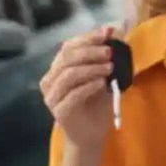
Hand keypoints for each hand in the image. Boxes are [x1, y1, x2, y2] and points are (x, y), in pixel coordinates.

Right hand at [39, 26, 115, 154]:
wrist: (92, 135)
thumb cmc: (96, 104)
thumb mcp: (104, 76)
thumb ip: (107, 56)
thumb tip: (114, 30)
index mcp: (58, 68)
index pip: (68, 46)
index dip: (87, 38)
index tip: (107, 33)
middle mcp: (50, 80)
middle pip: (67, 58)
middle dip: (90, 51)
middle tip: (110, 52)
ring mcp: (52, 96)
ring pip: (68, 75)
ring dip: (91, 68)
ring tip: (110, 67)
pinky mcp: (59, 111)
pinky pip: (72, 95)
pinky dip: (88, 86)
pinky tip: (102, 83)